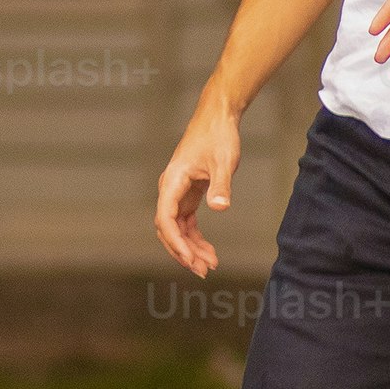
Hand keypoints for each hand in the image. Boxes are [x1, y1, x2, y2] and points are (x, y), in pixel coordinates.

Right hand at [152, 91, 244, 279]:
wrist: (218, 117)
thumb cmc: (218, 136)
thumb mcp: (223, 161)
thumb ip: (221, 186)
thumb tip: (220, 208)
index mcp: (173, 181)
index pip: (166, 219)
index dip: (176, 242)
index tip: (191, 259)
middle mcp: (170, 189)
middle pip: (168, 229)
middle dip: (183, 252)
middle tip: (202, 271)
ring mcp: (178, 192)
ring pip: (177, 229)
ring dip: (190, 248)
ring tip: (209, 265)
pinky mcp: (188, 193)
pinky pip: (186, 222)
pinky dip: (196, 238)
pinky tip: (209, 250)